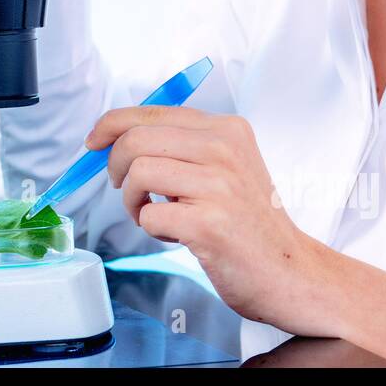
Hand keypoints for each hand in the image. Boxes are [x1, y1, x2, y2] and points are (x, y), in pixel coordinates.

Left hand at [87, 105, 385, 364]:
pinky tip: (177, 234)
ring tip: (154, 215)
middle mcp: (224, 149)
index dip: (110, 124)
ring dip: (132, 201)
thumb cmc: (250, 223)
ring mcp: (218, 185)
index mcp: (226, 129)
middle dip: (115, 166)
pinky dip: (151, 228)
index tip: (93, 142)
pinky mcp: (210, 223)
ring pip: (138, 173)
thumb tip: (114, 138)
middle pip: (135, 139)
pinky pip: (149, 215)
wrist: (292, 272)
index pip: (150, 112)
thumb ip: (181, 147)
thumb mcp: (226, 167)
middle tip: (127, 191)